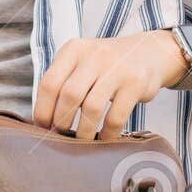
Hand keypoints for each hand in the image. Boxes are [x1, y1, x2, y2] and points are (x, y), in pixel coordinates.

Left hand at [32, 30, 188, 139]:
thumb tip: (42, 121)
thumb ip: (64, 82)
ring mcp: (116, 68)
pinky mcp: (135, 83)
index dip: (43, 110)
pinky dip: (107, 134)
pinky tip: (104, 139)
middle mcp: (94, 55)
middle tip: (62, 137)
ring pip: (91, 108)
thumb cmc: (107, 65)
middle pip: (69, 95)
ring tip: (82, 142)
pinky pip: (116, 117)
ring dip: (84, 132)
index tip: (43, 128)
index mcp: (74, 49)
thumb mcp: (83, 62)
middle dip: (61, 123)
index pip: (49, 83)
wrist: (149, 52)